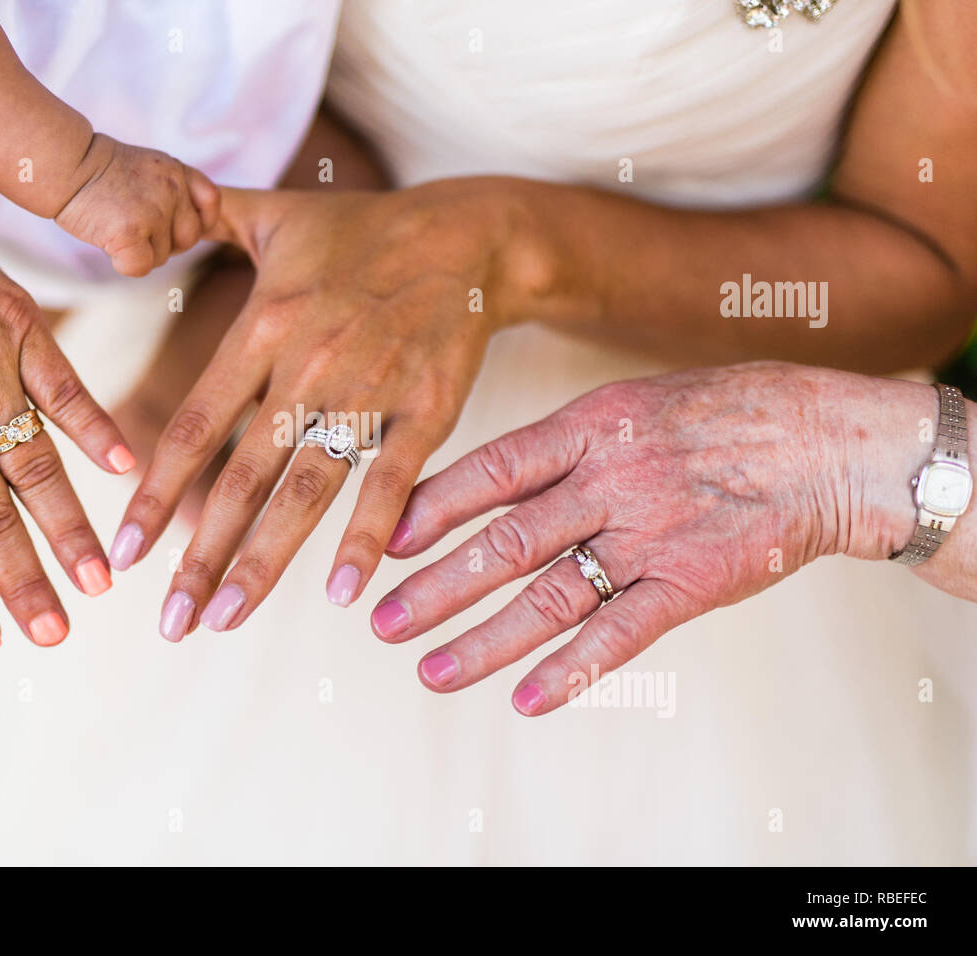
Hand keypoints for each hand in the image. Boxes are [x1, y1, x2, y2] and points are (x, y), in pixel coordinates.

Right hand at [55, 134, 219, 276]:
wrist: (63, 163)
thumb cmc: (96, 170)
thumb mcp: (147, 166)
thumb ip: (171, 190)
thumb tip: (186, 231)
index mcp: (177, 171)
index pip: (211, 203)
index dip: (197, 221)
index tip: (173, 223)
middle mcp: (172, 189)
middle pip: (188, 239)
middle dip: (163, 242)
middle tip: (132, 225)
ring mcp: (154, 211)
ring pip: (162, 257)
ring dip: (139, 251)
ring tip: (113, 224)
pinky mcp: (132, 233)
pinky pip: (140, 267)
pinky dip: (123, 262)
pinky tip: (107, 240)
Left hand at [109, 182, 517, 639]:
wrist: (469, 236)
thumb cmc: (361, 229)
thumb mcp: (269, 212)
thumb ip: (195, 219)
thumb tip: (125, 222)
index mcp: (264, 326)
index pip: (195, 426)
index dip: (156, 494)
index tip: (126, 552)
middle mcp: (308, 365)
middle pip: (242, 478)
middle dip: (201, 556)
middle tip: (169, 623)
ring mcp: (369, 391)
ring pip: (306, 492)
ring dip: (264, 563)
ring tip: (225, 620)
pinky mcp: (427, 412)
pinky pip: (390, 484)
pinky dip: (365, 540)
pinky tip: (344, 596)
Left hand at [371, 362, 927, 714]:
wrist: (825, 439)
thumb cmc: (720, 416)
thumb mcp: (632, 401)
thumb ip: (563, 445)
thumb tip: (485, 482)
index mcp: (589, 428)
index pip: (492, 469)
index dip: (432, 507)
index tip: (385, 540)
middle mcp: (611, 481)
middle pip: (506, 541)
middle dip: (437, 586)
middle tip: (382, 622)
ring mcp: (651, 534)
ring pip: (550, 595)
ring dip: (484, 640)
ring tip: (429, 672)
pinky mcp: (692, 583)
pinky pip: (621, 634)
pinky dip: (571, 671)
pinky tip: (526, 701)